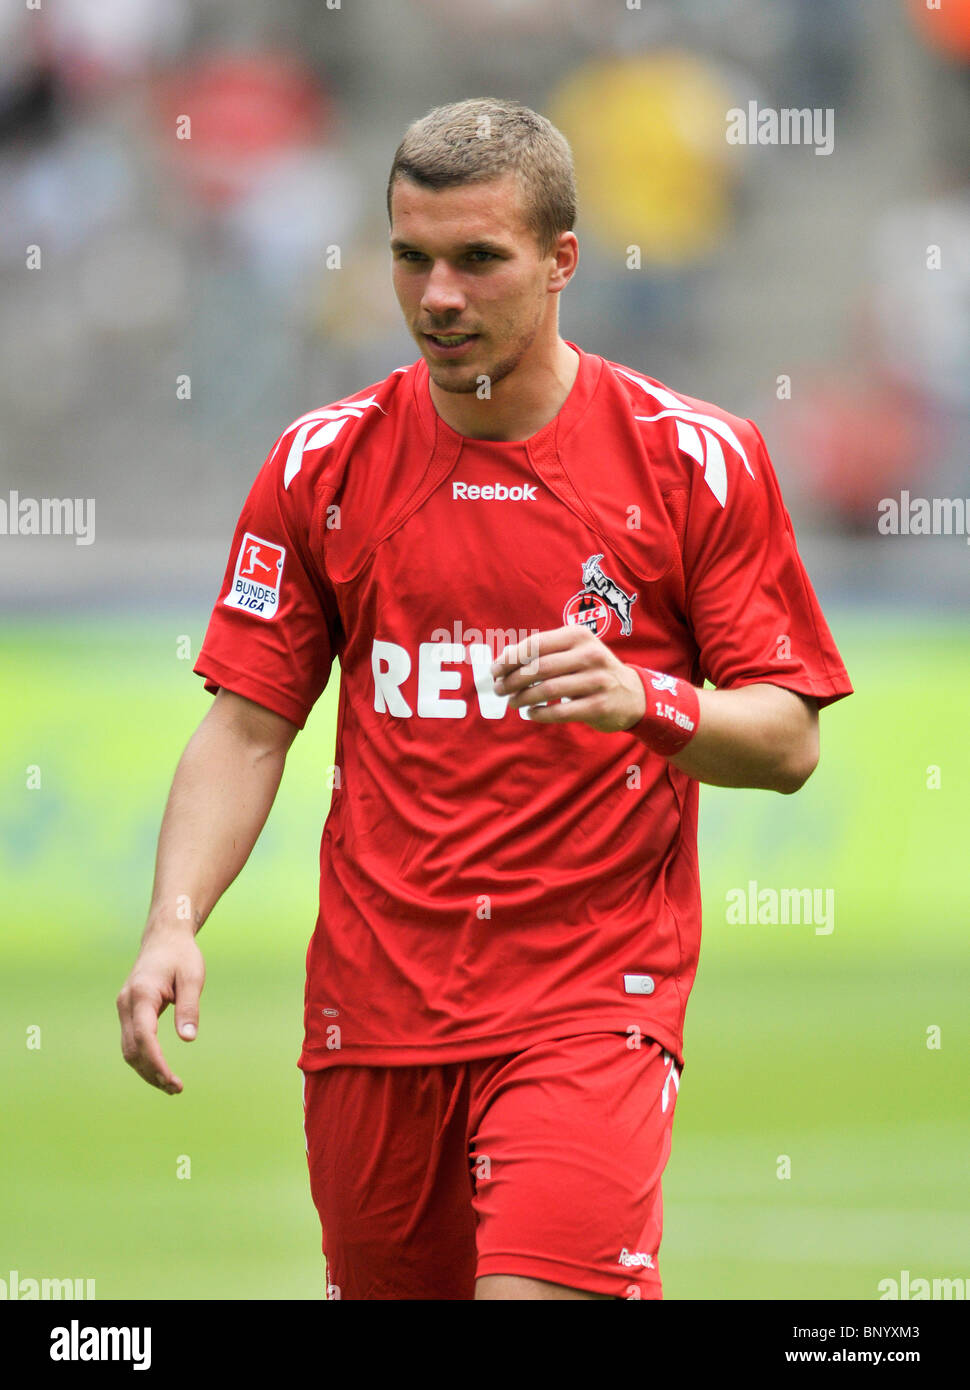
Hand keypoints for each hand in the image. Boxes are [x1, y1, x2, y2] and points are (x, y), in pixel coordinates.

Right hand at [116, 925, 204, 1094]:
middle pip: (132, 1049)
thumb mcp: (193, 977)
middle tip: (176, 1088)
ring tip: (170, 1085)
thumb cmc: (182, 956)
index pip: (143, 1037)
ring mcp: (124, 1008)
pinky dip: (143, 1059)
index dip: (156, 1062)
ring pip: (128, 1049)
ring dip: (146, 1070)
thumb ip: (189, 1007)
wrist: (165, 938)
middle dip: (152, 1072)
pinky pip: (131, 1041)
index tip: (173, 1081)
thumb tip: (188, 1038)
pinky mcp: (128, 1011)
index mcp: (142, 994)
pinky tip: (159, 1070)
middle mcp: (126, 1003)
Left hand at [490, 625, 646, 732]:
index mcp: (578, 636)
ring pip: (547, 690)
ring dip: (523, 698)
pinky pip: (560, 711)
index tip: (495, 670)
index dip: (510, 658)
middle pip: (539, 668)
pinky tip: (531, 713)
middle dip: (512, 680)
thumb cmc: (592, 670)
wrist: (632, 694)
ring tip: (512, 702)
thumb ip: (544, 652)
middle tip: (499, 689)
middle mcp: (589, 655)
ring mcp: (597, 680)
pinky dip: (540, 713)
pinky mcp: (599, 705)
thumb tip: (503, 660)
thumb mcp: (575, 651)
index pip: (535, 644)